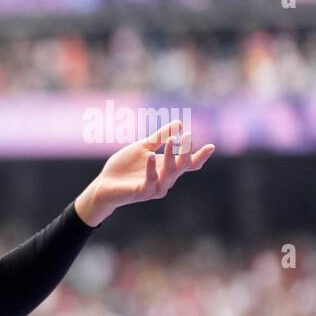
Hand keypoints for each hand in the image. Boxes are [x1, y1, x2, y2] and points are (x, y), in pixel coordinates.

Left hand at [77, 120, 215, 225]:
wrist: (104, 184)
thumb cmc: (124, 167)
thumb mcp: (143, 147)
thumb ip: (160, 137)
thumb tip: (180, 123)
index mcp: (166, 167)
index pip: (188, 164)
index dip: (200, 156)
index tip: (211, 146)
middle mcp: (165, 179)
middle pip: (182, 166)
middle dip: (186, 151)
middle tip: (188, 136)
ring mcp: (155, 187)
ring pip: (170, 174)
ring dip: (172, 157)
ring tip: (173, 140)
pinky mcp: (142, 192)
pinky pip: (151, 181)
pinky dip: (152, 168)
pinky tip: (151, 155)